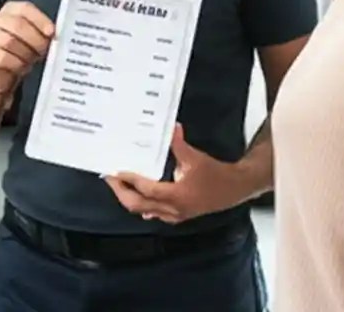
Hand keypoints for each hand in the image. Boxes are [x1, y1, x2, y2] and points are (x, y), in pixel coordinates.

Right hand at [0, 1, 54, 95]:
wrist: (2, 73)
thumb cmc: (21, 53)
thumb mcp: (33, 39)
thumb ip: (42, 33)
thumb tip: (53, 34)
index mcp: (9, 10)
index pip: (25, 9)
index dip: (40, 20)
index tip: (52, 33)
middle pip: (17, 24)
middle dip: (35, 39)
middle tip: (43, 51)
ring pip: (9, 41)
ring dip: (25, 53)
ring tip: (31, 61)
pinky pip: (1, 57)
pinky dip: (16, 64)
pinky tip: (21, 67)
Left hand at [104, 124, 250, 224]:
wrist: (234, 189)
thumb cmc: (216, 174)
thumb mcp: (196, 157)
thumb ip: (179, 144)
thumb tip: (171, 127)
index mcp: (177, 196)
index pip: (146, 190)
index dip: (130, 181)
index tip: (116, 171)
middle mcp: (173, 209)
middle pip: (138, 205)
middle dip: (121, 193)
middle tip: (109, 179)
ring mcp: (174, 215)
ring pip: (144, 211)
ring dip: (129, 199)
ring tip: (119, 184)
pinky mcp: (178, 215)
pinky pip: (154, 214)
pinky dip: (142, 205)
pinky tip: (137, 196)